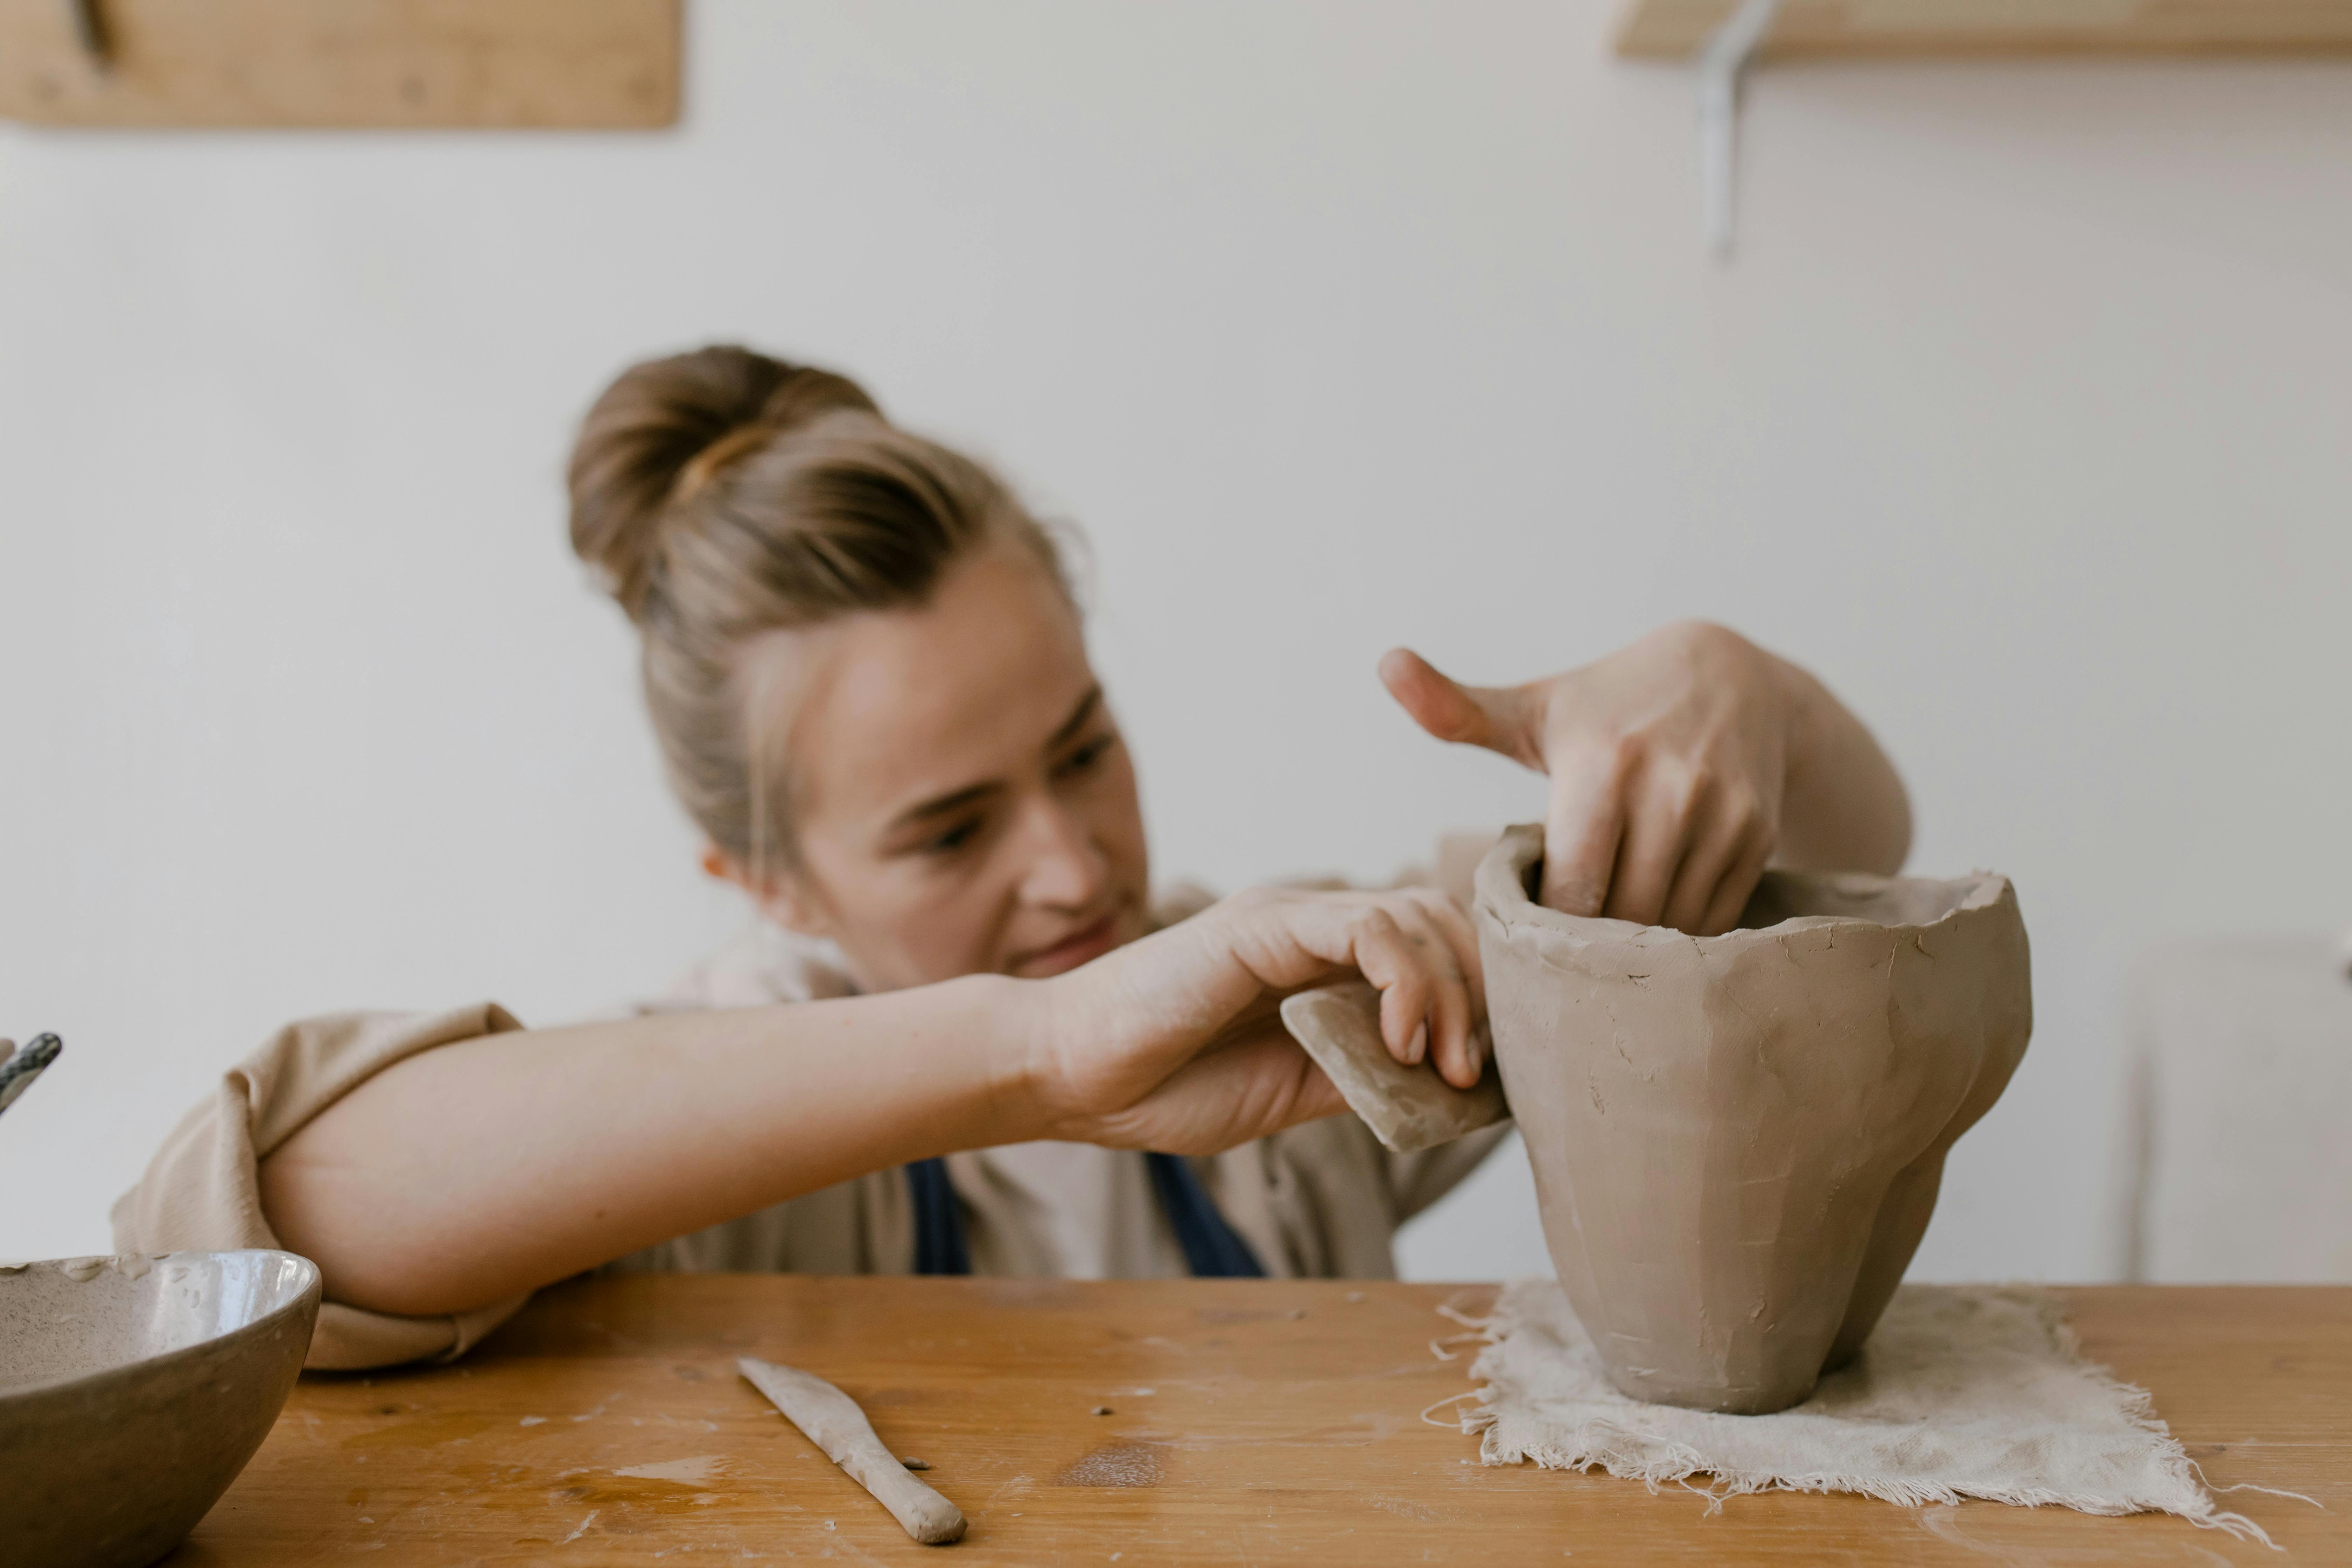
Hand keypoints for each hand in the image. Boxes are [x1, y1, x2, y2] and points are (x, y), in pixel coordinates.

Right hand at [1031, 885, 1485, 1153]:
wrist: (1071, 1077)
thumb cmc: (1166, 1086)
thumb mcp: (1295, 1092)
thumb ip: (1362, 1076)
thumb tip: (1449, 1088)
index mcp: (1320, 963)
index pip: (1430, 945)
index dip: (1474, 997)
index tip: (1482, 1072)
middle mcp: (1310, 926)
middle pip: (1438, 921)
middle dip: (1477, 993)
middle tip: (1470, 1072)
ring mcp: (1286, 919)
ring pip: (1412, 918)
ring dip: (1450, 993)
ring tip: (1442, 1063)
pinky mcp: (1260, 925)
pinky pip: (1364, 927)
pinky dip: (1403, 981)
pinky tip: (1398, 1040)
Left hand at [1382, 621, 1815, 933]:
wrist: (1729, 677)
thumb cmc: (1607, 705)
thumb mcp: (1533, 708)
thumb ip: (1455, 708)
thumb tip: (1386, 663)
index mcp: (1602, 761)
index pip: (1571, 884)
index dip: (1544, 920)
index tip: (1522, 930)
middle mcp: (1670, 787)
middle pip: (1619, 913)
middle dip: (1584, 944)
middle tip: (1555, 955)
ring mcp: (1722, 813)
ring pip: (1668, 923)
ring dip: (1630, 947)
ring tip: (1598, 946)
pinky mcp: (1757, 834)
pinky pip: (1710, 918)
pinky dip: (1676, 934)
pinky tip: (1649, 924)